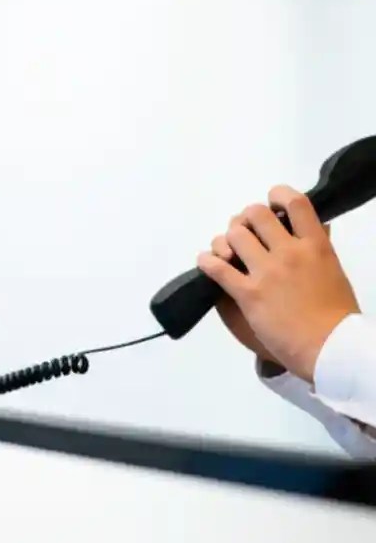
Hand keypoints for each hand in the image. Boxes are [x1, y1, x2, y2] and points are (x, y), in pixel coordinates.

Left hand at [197, 185, 359, 382]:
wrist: (330, 347)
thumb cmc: (337, 313)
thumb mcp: (335, 270)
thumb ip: (321, 246)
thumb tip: (318, 225)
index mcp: (316, 245)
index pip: (296, 203)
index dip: (277, 196)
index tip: (270, 203)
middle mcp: (289, 252)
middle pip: (255, 215)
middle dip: (245, 220)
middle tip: (244, 232)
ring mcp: (267, 272)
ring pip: (233, 237)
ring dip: (225, 241)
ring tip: (227, 251)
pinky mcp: (248, 293)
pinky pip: (217, 268)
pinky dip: (206, 262)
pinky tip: (205, 262)